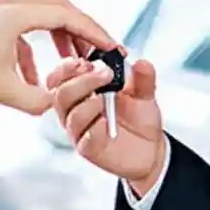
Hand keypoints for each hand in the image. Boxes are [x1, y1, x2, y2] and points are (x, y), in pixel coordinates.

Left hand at [0, 0, 118, 114]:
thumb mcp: (7, 92)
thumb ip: (42, 99)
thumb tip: (67, 101)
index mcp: (15, 15)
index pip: (67, 15)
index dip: (93, 31)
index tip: (111, 45)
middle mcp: (11, 6)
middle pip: (62, 10)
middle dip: (85, 31)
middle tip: (104, 50)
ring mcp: (5, 11)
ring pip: (50, 17)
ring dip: (67, 37)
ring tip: (80, 61)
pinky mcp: (1, 22)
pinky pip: (34, 27)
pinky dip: (46, 46)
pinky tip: (42, 77)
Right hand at [48, 56, 165, 190]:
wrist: (149, 147)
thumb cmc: (138, 117)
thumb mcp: (144, 92)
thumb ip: (143, 77)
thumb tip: (142, 64)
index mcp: (82, 90)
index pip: (60, 77)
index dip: (66, 66)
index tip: (87, 60)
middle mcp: (76, 109)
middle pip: (60, 93)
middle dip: (81, 80)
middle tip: (105, 73)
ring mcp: (80, 130)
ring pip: (70, 115)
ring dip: (87, 102)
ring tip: (105, 97)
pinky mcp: (88, 149)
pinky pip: (83, 138)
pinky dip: (93, 127)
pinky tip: (104, 119)